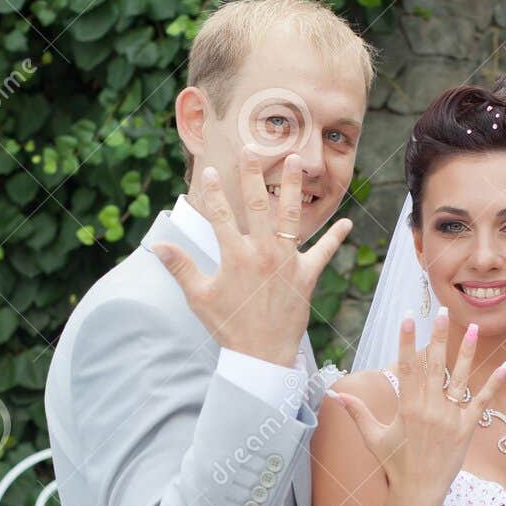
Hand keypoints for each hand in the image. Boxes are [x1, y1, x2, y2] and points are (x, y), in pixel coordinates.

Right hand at [150, 153, 351, 368]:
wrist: (262, 357)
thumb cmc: (229, 327)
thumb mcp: (200, 298)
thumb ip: (181, 268)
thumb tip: (157, 246)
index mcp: (235, 255)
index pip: (220, 214)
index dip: (212, 191)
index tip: (208, 170)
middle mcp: (263, 252)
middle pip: (258, 204)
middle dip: (254, 174)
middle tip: (254, 148)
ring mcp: (287, 262)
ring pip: (291, 217)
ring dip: (293, 187)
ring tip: (296, 161)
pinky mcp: (306, 277)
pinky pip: (323, 253)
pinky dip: (335, 239)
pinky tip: (347, 223)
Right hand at [329, 310, 505, 505]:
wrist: (418, 492)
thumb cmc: (394, 465)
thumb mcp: (373, 437)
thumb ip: (357, 413)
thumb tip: (334, 394)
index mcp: (407, 408)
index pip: (407, 367)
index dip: (407, 340)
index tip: (408, 317)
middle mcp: (429, 409)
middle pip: (434, 365)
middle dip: (438, 336)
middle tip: (443, 311)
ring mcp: (450, 418)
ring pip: (460, 378)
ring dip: (467, 352)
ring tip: (473, 328)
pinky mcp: (466, 428)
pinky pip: (481, 402)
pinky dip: (493, 384)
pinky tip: (504, 366)